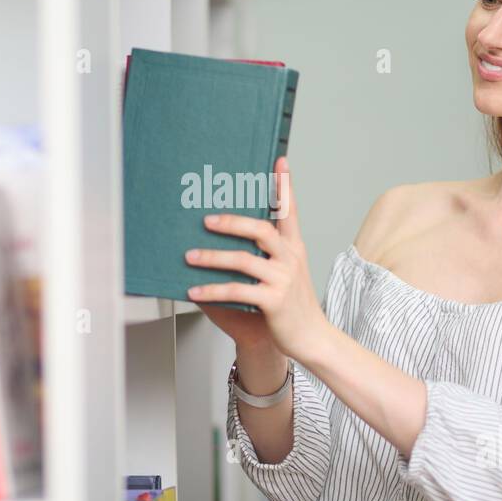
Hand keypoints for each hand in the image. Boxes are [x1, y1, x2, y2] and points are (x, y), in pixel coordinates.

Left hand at [186, 156, 327, 362]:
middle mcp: (290, 258)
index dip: (285, 186)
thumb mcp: (284, 273)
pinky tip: (194, 291)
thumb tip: (225, 240)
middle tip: (206, 220)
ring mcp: (283, 279)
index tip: (280, 162)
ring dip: (212, 257)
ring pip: (243, 260)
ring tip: (190, 257)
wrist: (311, 338)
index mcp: (293, 247)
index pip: (290, 211)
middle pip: (261, 229)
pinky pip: (236, 290)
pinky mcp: (273, 301)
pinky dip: (212, 290)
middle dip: (231, 222)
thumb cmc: (292, 305)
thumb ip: (263, 255)